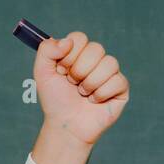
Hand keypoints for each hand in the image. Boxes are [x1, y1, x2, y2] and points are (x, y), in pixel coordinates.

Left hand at [34, 30, 128, 146]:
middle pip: (96, 49)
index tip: (61, 70)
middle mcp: (96, 60)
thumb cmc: (55, 100)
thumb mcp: (42, 73)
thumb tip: (68, 41)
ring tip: (83, 94)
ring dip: (90, 83)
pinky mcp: (121, 88)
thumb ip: (46, 49)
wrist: (65, 125)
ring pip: (109, 63)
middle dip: (79, 70)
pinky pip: (118, 81)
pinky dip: (101, 94)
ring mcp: (110, 73)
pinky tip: (94, 102)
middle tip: (72, 84)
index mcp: (78, 52)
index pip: (80, 38)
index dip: (69, 55)